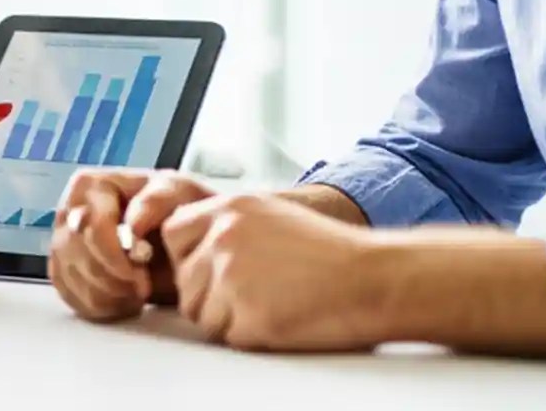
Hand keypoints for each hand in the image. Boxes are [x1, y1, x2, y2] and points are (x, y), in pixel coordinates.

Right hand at [49, 170, 212, 321]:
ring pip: (70, 278)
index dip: (114, 257)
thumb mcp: (180, 193)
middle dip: (111, 279)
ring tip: (136, 292)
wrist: (182, 236)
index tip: (141, 274)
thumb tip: (132, 223)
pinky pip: (69, 296)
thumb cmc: (178, 209)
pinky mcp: (65, 270)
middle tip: (142, 288)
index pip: (90, 229)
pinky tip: (123, 300)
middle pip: (76, 255)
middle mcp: (69, 211)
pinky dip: (99, 306)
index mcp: (90, 186)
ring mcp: (63, 241)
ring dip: (107, 295)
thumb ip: (158, 200)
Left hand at [163, 194, 379, 351]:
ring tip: (272, 303)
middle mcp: (224, 236)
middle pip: (183, 282)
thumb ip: (225, 226)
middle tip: (255, 293)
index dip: (188, 258)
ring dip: (228, 319)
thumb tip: (186, 249)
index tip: (213, 270)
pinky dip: (250, 337)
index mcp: (229, 208)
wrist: (372, 278)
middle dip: (209, 296)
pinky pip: (228, 337)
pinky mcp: (248, 313)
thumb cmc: (329, 253)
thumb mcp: (270, 216)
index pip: (173, 234)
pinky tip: (282, 318)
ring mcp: (233, 274)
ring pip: (200, 314)